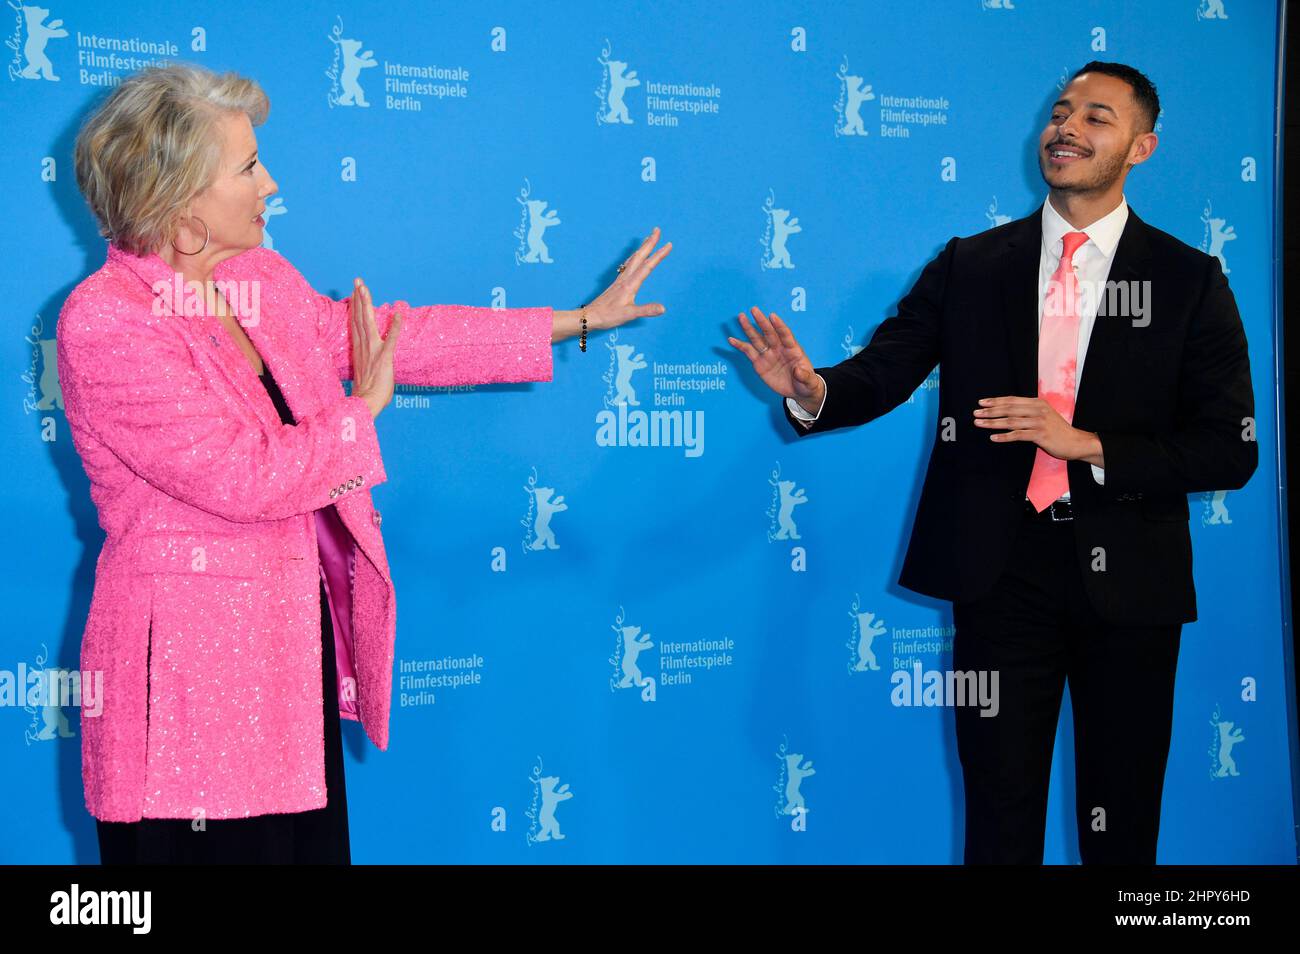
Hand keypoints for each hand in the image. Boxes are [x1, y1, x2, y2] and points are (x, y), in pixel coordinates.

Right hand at [349, 277, 401, 419]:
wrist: (366, 405)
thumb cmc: (366, 393)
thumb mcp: (364, 373)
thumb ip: (364, 361)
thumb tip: (364, 358)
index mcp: (359, 349)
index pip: (356, 323)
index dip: (356, 306)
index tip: (355, 291)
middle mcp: (363, 347)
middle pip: (359, 317)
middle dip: (358, 298)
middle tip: (357, 280)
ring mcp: (373, 351)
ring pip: (368, 322)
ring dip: (367, 304)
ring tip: (364, 288)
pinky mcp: (384, 358)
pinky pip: (391, 339)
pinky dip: (395, 327)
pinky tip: (398, 314)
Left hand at [582, 227, 671, 330]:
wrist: (590, 316)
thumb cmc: (608, 316)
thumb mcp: (629, 315)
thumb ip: (646, 310)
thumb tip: (662, 308)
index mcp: (630, 284)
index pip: (648, 266)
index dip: (659, 255)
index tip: (669, 244)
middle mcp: (626, 279)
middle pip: (640, 257)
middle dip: (649, 243)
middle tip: (657, 230)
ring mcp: (621, 280)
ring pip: (633, 259)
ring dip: (642, 248)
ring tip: (648, 239)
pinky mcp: (617, 284)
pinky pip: (628, 265)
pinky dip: (634, 257)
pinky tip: (634, 258)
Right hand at [727, 306, 824, 413]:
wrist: (798, 390)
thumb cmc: (806, 383)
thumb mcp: (810, 382)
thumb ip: (805, 376)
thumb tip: (798, 371)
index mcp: (793, 349)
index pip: (785, 335)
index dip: (779, 326)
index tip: (772, 316)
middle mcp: (779, 348)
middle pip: (769, 333)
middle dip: (761, 321)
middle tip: (754, 310)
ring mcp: (768, 355)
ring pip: (757, 339)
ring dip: (748, 328)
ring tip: (741, 317)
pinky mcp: (759, 363)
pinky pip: (748, 352)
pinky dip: (740, 345)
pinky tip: (732, 339)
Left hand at [973, 396, 1102, 463]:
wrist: (1076, 442)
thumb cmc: (1056, 430)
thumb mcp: (1043, 415)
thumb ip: (1028, 411)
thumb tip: (1007, 411)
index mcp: (1037, 403)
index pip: (1012, 400)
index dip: (996, 401)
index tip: (981, 403)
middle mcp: (1038, 410)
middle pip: (1009, 409)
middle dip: (990, 411)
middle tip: (976, 413)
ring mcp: (1039, 422)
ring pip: (1011, 421)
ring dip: (993, 423)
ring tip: (979, 424)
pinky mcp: (1041, 435)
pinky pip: (1018, 435)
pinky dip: (1004, 436)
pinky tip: (993, 437)